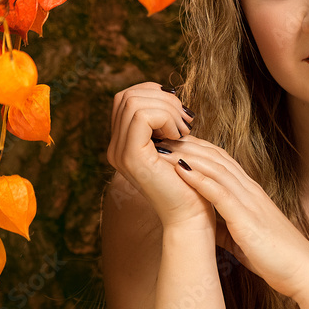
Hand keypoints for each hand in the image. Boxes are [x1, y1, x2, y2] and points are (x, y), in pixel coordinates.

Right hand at [106, 81, 214, 229]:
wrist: (192, 215)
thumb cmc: (190, 182)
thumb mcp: (175, 143)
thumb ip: (163, 121)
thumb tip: (165, 92)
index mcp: (123, 143)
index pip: (127, 97)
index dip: (155, 94)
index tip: (180, 113)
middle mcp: (115, 148)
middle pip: (128, 96)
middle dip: (163, 99)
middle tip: (186, 121)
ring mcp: (120, 153)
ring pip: (133, 101)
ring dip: (167, 108)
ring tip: (184, 131)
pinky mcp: (131, 157)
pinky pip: (141, 116)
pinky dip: (165, 117)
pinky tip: (180, 137)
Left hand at [164, 135, 308, 299]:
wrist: (303, 272)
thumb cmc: (276, 257)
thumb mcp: (245, 237)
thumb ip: (226, 226)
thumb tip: (206, 225)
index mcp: (250, 193)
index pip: (221, 160)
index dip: (197, 148)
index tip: (172, 142)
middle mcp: (250, 191)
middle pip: (216, 157)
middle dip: (187, 144)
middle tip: (160, 134)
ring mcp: (249, 202)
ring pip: (216, 169)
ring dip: (187, 155)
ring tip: (162, 147)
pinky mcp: (246, 218)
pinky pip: (220, 193)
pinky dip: (198, 179)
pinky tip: (179, 169)